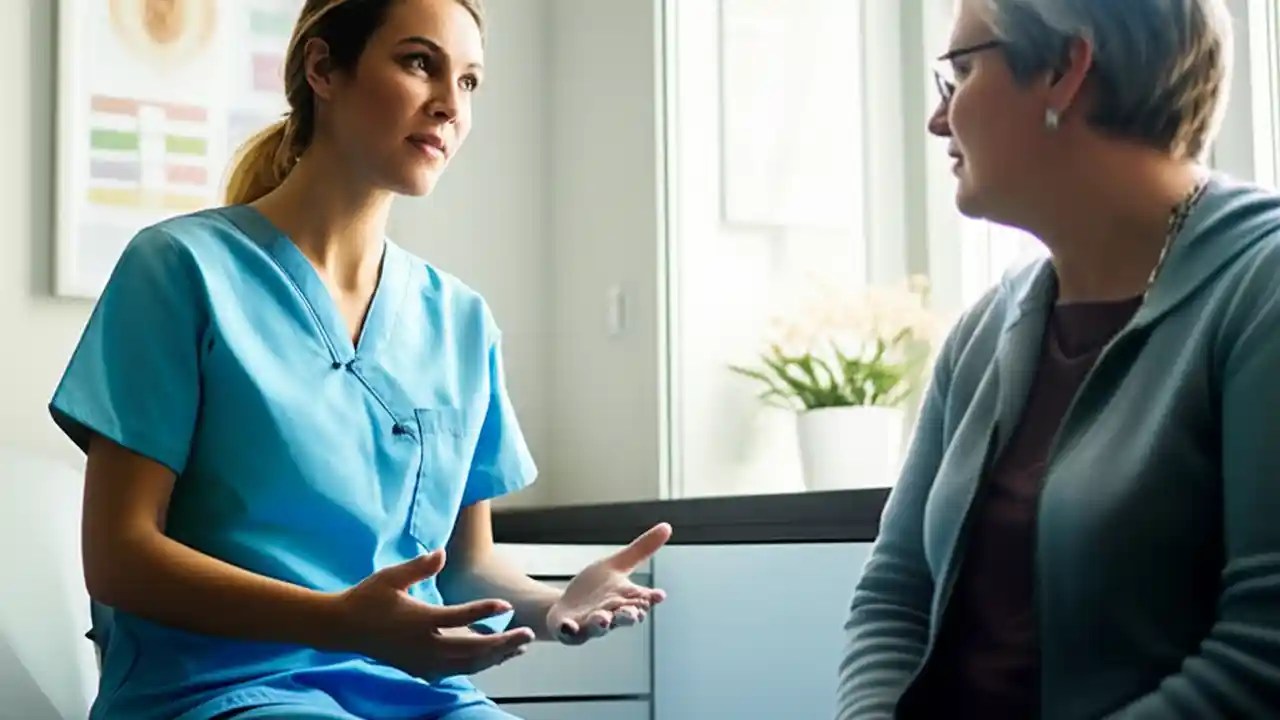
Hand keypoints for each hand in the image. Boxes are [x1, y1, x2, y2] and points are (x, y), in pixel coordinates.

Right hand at [338, 550, 533, 679]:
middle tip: (529, 634)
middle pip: (471, 649)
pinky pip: (454, 671)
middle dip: (503, 643)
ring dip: (495, 657)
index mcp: (419, 620)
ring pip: (467, 665)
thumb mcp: (391, 576)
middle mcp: (423, 645)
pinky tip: (492, 658)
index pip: (459, 618)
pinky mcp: (419, 669)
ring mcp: (422, 661)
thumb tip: (443, 552)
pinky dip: (476, 665)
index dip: (485, 610)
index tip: (507, 605)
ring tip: (519, 648)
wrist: (342, 628)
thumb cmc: (367, 597)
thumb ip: (419, 566)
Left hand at [547, 523, 671, 644]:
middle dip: (628, 615)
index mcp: (625, 599)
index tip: (659, 595)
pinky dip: (569, 630)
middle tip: (633, 613)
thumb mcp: (617, 565)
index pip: (643, 600)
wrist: (566, 606)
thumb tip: (667, 526)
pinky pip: (570, 632)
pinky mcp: (570, 630)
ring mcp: (591, 625)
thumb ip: (641, 550)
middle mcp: (612, 614)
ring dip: (601, 622)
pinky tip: (567, 625)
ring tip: (602, 618)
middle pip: (624, 617)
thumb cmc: (596, 589)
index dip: (651, 599)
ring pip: (600, 626)